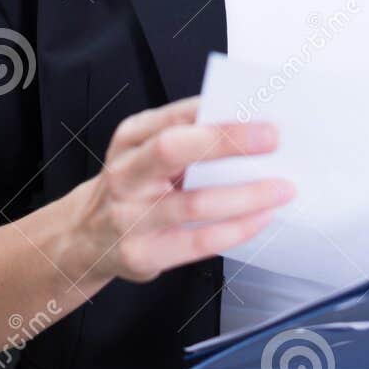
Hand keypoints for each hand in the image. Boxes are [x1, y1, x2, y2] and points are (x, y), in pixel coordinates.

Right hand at [72, 95, 294, 283]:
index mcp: (130, 139)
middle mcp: (125, 174)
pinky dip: (236, 229)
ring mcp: (130, 216)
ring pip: (195, 203)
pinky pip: (198, 242)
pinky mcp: (143, 253)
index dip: (216, 116)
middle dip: (227, 142)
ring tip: (281, 188)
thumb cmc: (131, 187)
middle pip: (174, 151)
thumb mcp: (144, 151)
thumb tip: (245, 124)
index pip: (173, 118)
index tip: (259, 115)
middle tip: (272, 141)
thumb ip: (184, 136)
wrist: (86, 238)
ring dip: (246, 195)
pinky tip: (260, 219)